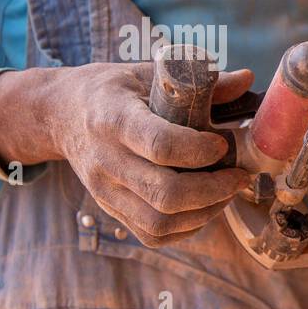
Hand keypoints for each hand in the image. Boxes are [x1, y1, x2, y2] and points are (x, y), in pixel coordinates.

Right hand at [0, 62, 252, 246]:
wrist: (60, 115)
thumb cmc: (112, 91)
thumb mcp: (147, 74)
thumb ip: (199, 82)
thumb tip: (247, 78)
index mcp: (114, 118)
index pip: (160, 145)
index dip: (200, 150)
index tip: (224, 144)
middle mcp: (106, 160)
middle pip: (166, 193)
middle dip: (215, 189)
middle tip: (239, 175)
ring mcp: (105, 191)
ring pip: (161, 221)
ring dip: (206, 212)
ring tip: (227, 192)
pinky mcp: (110, 210)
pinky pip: (153, 234)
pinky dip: (187, 228)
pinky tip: (205, 207)